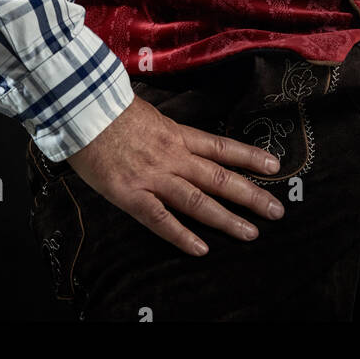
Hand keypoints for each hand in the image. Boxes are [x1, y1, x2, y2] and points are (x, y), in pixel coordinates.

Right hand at [66, 92, 284, 256]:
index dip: (250, 158)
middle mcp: (173, 157)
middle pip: (220, 177)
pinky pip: (161, 219)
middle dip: (251, 195)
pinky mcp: (131, 195)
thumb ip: (167, 131)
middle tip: (277, 211)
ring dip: (227, 218)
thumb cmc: (110, 109)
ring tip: (252, 233)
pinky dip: (182, 236)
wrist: (81, 109)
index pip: (222, 147)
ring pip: (199, 201)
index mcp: (177, 134)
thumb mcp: (149, 114)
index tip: (275, 167)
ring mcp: (154, 177)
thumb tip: (179, 139)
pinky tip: (202, 249)